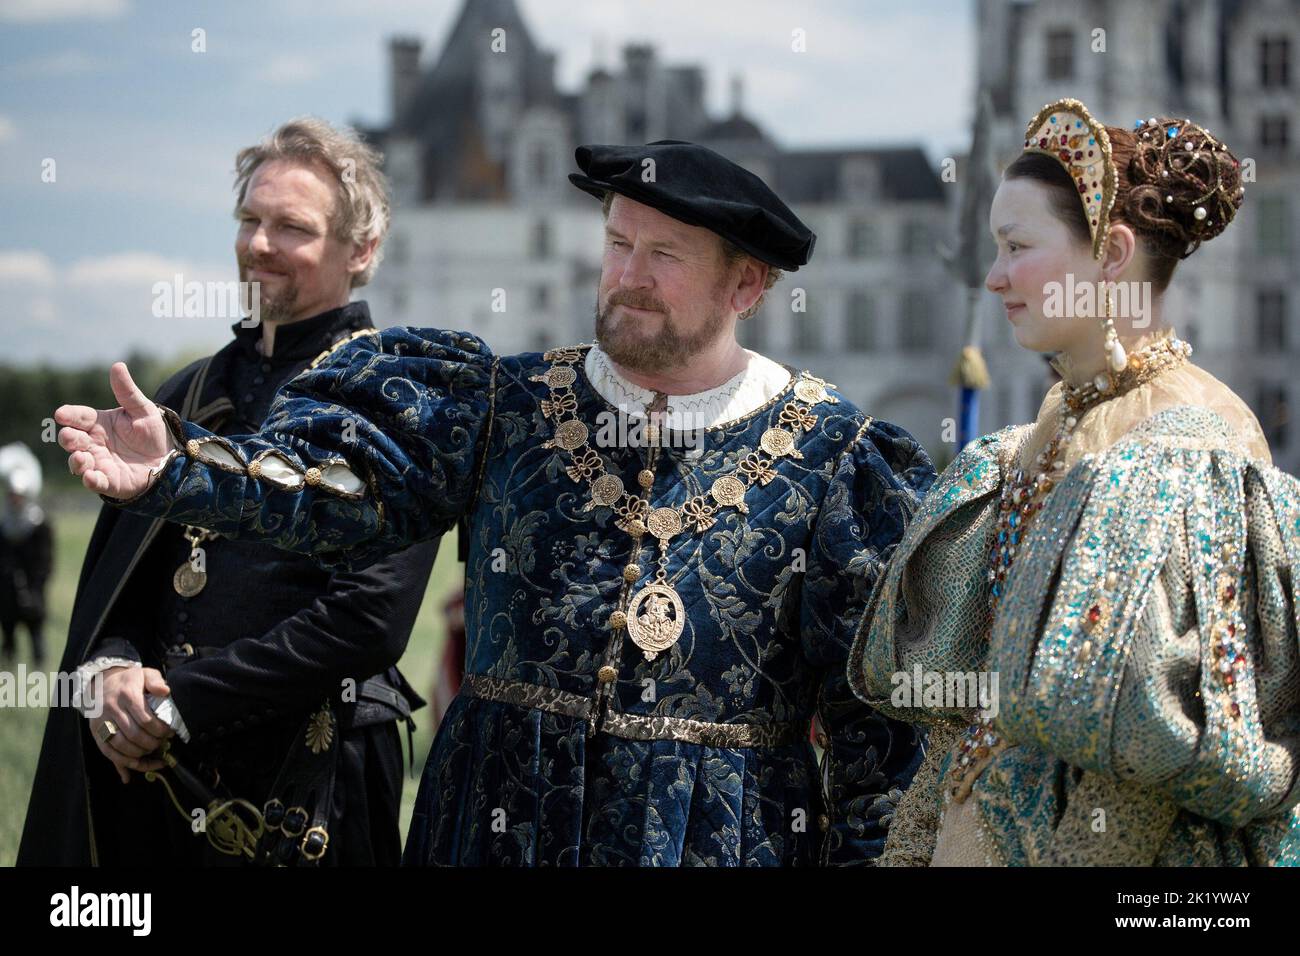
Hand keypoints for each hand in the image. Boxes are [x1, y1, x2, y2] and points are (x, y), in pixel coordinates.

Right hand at [57, 362, 172, 499]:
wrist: (170, 458)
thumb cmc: (151, 432)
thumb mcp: (143, 409)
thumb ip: (127, 391)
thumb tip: (117, 366)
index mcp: (98, 424)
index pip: (79, 417)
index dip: (69, 415)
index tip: (61, 414)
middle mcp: (94, 443)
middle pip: (72, 440)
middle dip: (68, 438)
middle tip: (71, 436)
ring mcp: (99, 463)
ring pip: (78, 463)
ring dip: (76, 461)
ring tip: (80, 457)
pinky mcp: (109, 482)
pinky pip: (95, 483)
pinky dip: (91, 481)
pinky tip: (91, 477)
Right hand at [87, 665, 174, 783]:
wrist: (102, 683)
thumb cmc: (129, 681)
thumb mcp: (145, 674)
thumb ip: (156, 681)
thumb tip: (165, 691)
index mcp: (126, 695)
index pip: (145, 720)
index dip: (160, 730)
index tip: (169, 732)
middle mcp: (111, 709)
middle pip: (134, 735)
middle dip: (152, 743)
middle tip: (162, 743)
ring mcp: (101, 723)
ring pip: (121, 746)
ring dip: (140, 753)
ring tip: (152, 750)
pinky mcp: (95, 733)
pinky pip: (109, 753)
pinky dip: (124, 763)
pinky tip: (137, 765)